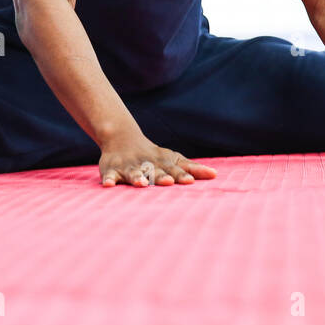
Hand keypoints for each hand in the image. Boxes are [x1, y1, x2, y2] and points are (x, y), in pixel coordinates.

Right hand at [98, 131, 216, 186]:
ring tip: (140, 183)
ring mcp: (128, 167)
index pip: (174, 169)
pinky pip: (109, 176)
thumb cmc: (154, 156)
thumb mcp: (173, 159)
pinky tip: (109, 185)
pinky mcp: (111, 170)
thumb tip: (215, 175)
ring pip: (133, 172)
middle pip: (154, 171)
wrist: (122, 139)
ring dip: (136, 177)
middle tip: (169, 182)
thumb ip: (192, 168)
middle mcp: (146, 164)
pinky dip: (108, 180)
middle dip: (161, 176)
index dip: (182, 175)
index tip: (190, 181)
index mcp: (162, 163)